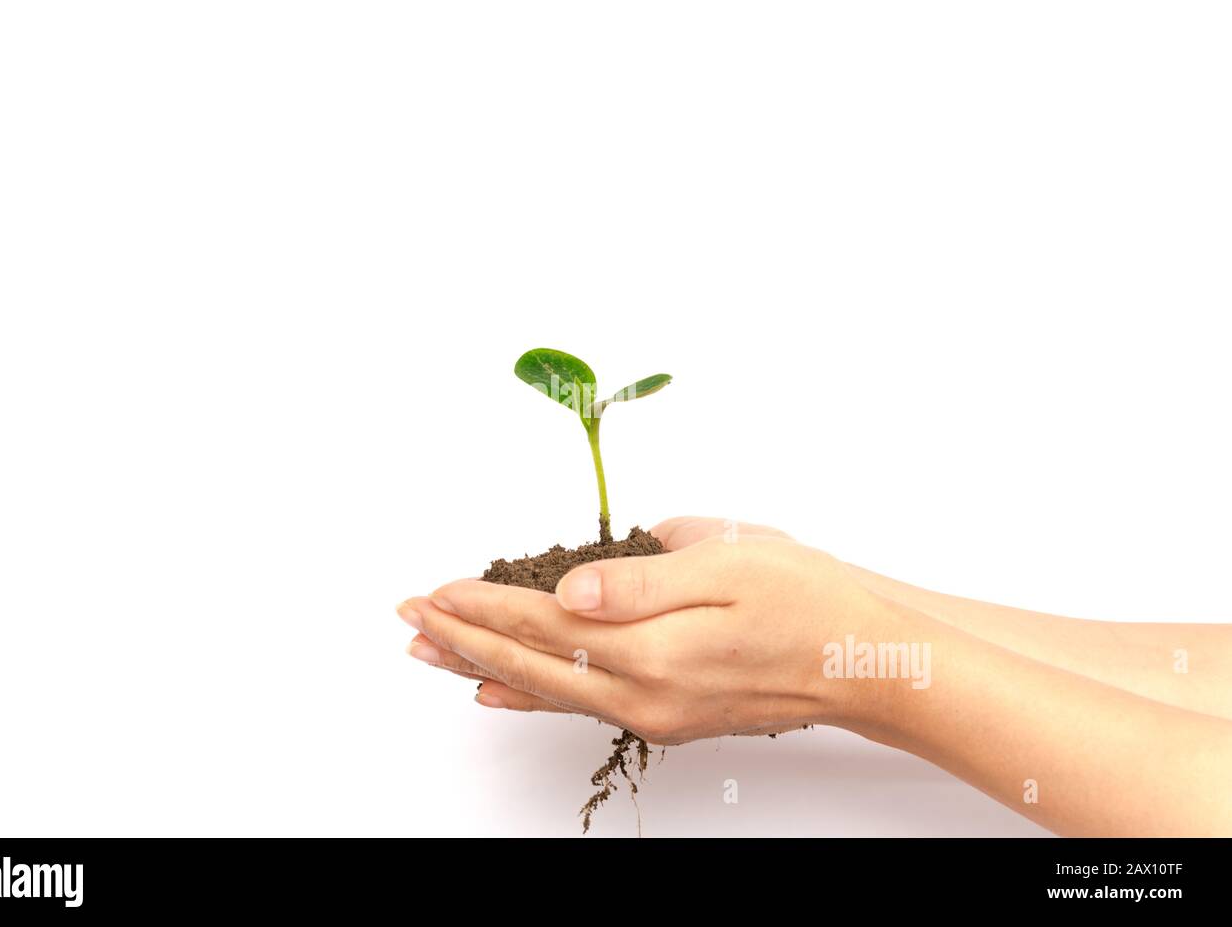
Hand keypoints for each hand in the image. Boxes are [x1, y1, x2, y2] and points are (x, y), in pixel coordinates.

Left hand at [397, 516, 888, 744]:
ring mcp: (655, 711)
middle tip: (408, 618)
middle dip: (464, 638)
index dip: (485, 604)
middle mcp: (645, 693)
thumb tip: (570, 588)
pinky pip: (577, 703)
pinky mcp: (667, 713)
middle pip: (530, 664)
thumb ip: (641, 581)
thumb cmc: (811, 601)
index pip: (544, 623)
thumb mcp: (731, 565)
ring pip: (545, 688)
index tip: (435, 589)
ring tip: (432, 653)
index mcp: (653, 650)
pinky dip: (529, 695)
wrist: (869, 660)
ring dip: (482, 666)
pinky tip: (500, 694)